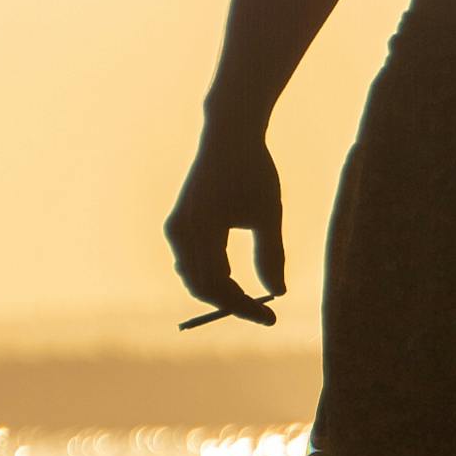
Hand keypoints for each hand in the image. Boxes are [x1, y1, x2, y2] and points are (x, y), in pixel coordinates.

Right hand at [166, 118, 285, 321]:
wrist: (229, 136)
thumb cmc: (253, 171)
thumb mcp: (269, 213)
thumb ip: (271, 254)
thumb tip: (278, 293)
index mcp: (204, 227)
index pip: (218, 285)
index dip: (243, 307)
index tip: (270, 319)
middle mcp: (182, 230)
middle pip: (203, 287)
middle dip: (233, 304)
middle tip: (265, 314)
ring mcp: (177, 228)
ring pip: (195, 277)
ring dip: (221, 292)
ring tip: (253, 301)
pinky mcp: (179, 224)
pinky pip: (192, 262)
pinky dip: (213, 276)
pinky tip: (234, 281)